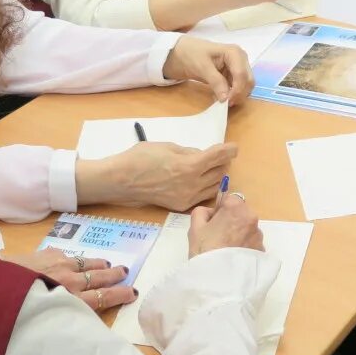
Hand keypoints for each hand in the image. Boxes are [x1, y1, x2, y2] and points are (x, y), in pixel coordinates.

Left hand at [5, 248, 136, 312]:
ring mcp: (56, 264)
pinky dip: (71, 256)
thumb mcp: (43, 323)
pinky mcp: (42, 254)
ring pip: (83, 263)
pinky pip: (62, 253)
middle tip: (125, 271)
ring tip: (107, 263)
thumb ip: (60, 320)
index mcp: (70, 300)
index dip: (119, 294)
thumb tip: (73, 324)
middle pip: (96, 278)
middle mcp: (68, 281)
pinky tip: (70, 256)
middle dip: (113, 275)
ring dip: (97, 263)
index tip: (132, 292)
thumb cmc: (15, 312)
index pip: (102, 297)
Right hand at [76, 141, 236, 210]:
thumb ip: (189, 152)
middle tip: (219, 155)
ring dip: (217, 176)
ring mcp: (187, 198)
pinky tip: (199, 180)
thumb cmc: (142, 158)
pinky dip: (206, 187)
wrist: (122, 181)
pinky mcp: (181, 206)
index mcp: (190, 166)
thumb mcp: (169, 147)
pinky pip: (203, 196)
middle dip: (223, 162)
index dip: (229, 150)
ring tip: (210, 167)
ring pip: (215, 187)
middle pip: (220, 173)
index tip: (233, 147)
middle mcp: (192, 185)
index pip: (218, 157)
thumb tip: (202, 156)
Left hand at [163, 35, 253, 104]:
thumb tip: (225, 98)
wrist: (184, 52)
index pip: (242, 74)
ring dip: (237, 95)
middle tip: (226, 104)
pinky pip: (239, 87)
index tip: (227, 102)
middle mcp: (241, 58)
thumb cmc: (192, 54)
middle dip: (240, 93)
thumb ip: (215, 81)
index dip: (237, 90)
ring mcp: (238, 66)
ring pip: (246, 85)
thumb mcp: (202, 67)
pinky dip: (233, 94)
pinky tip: (221, 96)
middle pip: (248, 80)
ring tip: (222, 100)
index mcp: (234, 53)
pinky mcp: (234, 74)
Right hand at [188, 195, 263, 256]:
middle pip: (241, 214)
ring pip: (247, 229)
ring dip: (239, 234)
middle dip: (231, 221)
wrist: (219, 281)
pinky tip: (234, 258)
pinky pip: (251, 244)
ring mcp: (259, 235)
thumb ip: (202, 212)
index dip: (220, 209)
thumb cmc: (205, 250)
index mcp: (237, 208)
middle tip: (217, 237)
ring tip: (226, 251)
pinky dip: (244, 247)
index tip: (213, 222)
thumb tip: (212, 212)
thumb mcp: (195, 227)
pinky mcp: (262, 251)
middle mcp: (252, 218)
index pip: (229, 199)